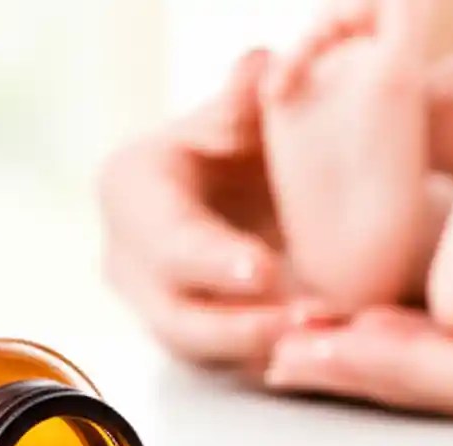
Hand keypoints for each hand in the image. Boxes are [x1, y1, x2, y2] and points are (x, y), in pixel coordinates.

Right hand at [99, 50, 289, 365]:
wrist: (256, 182)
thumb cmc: (242, 139)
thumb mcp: (241, 113)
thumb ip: (245, 98)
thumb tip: (262, 71)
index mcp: (131, 191)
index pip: (165, 236)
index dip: (211, 259)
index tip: (262, 269)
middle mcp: (131, 261)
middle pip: (175, 314)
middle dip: (239, 327)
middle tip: (303, 320)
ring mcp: (159, 308)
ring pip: (205, 353)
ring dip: (263, 353)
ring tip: (321, 340)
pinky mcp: (197, 342)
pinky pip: (232, 366)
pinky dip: (275, 363)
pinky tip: (320, 355)